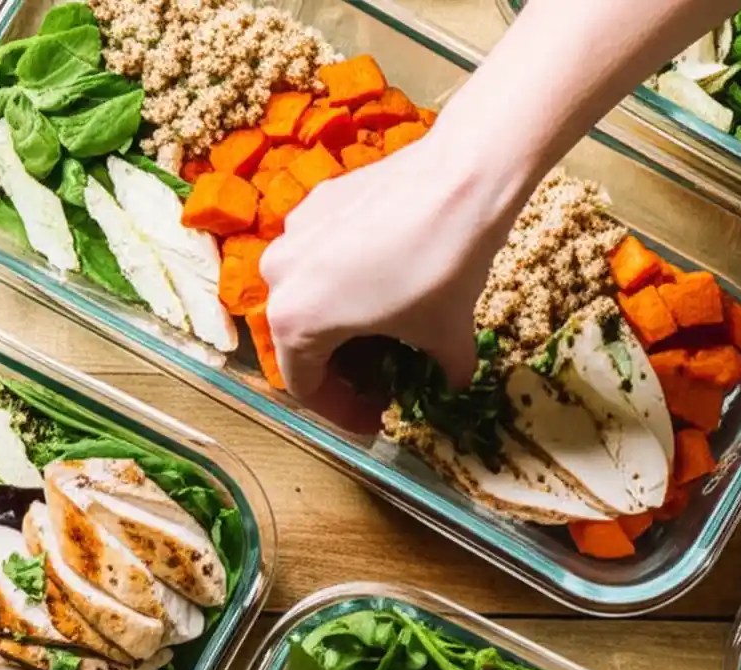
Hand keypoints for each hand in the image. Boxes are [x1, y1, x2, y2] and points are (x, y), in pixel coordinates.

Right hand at [259, 123, 532, 432]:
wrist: (462, 179)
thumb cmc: (443, 267)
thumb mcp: (446, 337)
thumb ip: (442, 373)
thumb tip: (454, 383)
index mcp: (294, 320)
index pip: (307, 386)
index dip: (344, 412)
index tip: (377, 420)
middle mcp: (277, 274)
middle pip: (304, 340)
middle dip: (346, 368)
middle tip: (387, 380)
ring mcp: (294, 231)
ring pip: (312, 294)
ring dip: (345, 322)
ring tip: (390, 332)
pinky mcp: (317, 200)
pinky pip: (325, 255)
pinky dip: (349, 279)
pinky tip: (391, 281)